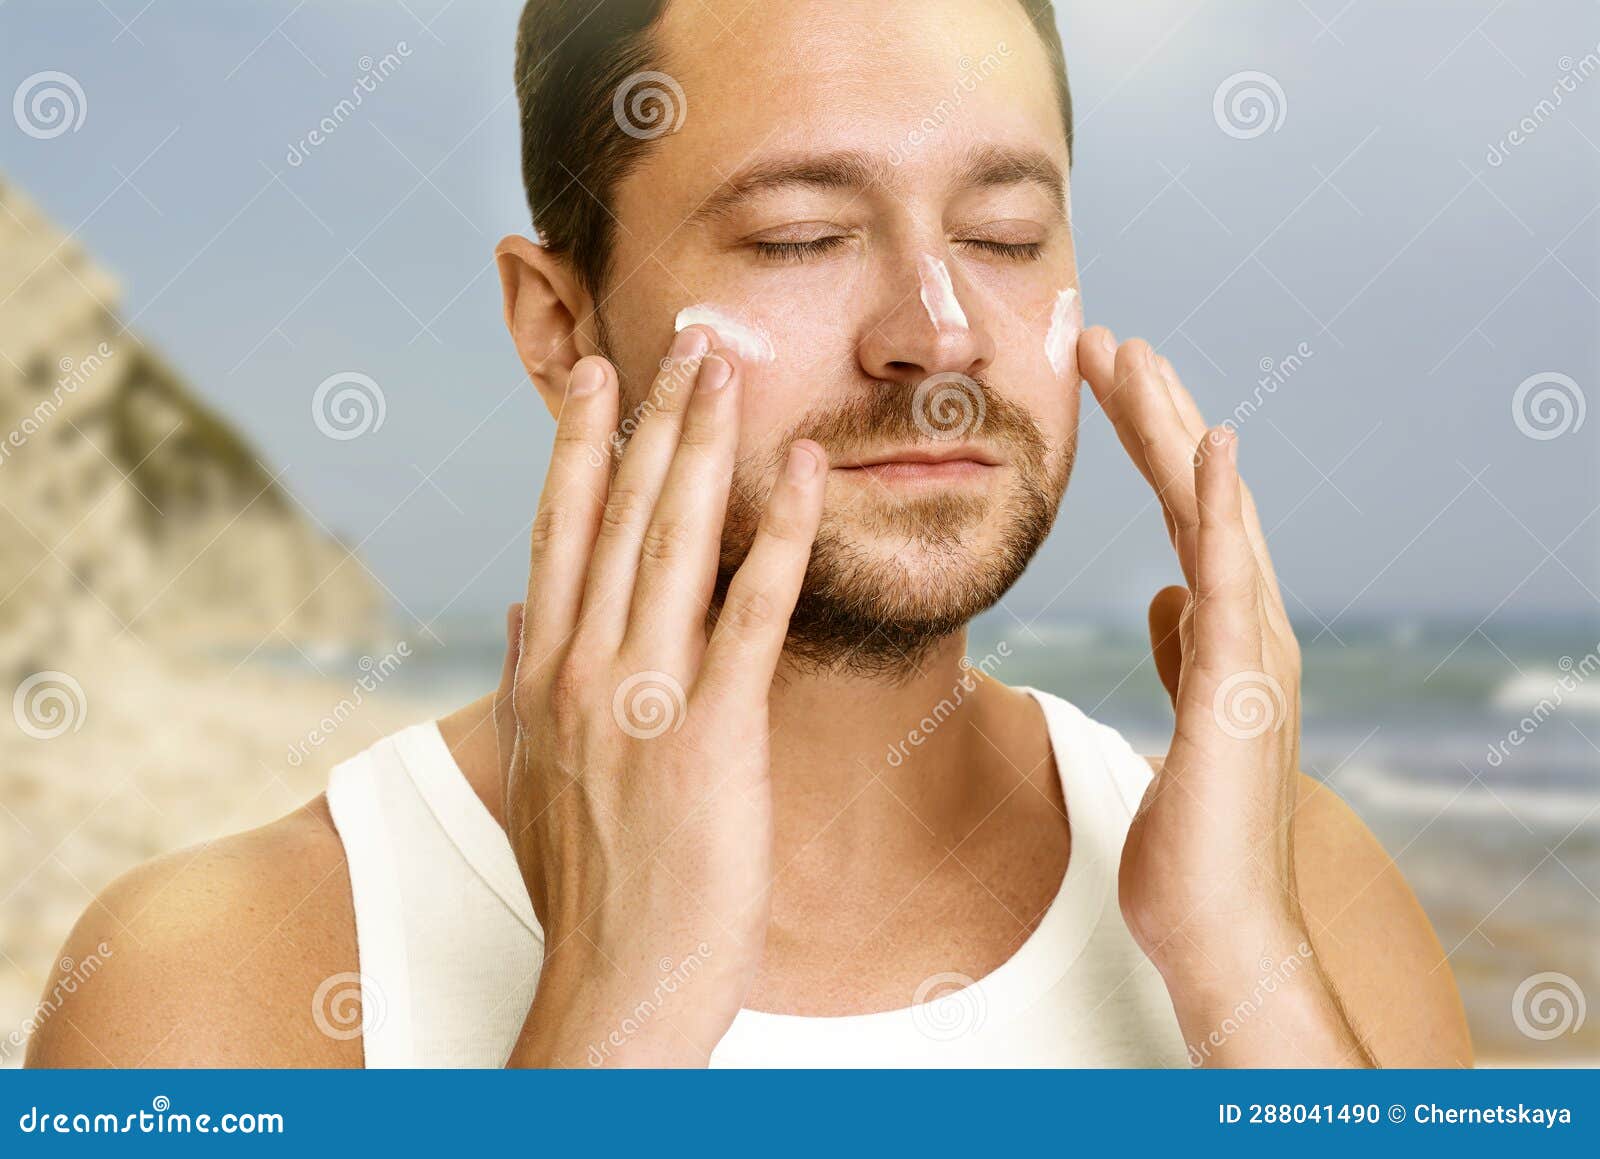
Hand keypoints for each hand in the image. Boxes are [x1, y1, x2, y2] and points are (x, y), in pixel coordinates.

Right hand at [502, 327, 827, 1066]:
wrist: (616, 983)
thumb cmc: (588, 885)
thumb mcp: (531, 774)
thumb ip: (524, 684)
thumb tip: (520, 612)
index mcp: (545, 675)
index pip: (558, 533)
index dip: (579, 447)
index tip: (595, 376)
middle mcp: (584, 667)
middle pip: (619, 515)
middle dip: (654, 419)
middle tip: (685, 338)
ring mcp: (645, 695)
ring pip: (674, 541)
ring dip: (707, 445)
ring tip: (731, 369)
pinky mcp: (711, 732)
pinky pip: (751, 611)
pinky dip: (779, 533)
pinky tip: (805, 472)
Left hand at [1078, 328, 1368, 1064]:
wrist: (1219, 933)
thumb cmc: (1192, 841)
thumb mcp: (1178, 721)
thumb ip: (1181, 653)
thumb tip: (1165, 599)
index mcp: (1225, 634)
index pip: (1182, 515)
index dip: (1149, 445)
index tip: (1109, 383)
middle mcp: (1249, 629)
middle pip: (1198, 496)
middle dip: (1155, 413)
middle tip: (1106, 339)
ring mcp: (1254, 655)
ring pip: (1214, 516)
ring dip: (1176, 432)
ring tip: (1136, 356)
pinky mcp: (1242, 689)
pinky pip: (1233, 580)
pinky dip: (1223, 510)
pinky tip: (1211, 447)